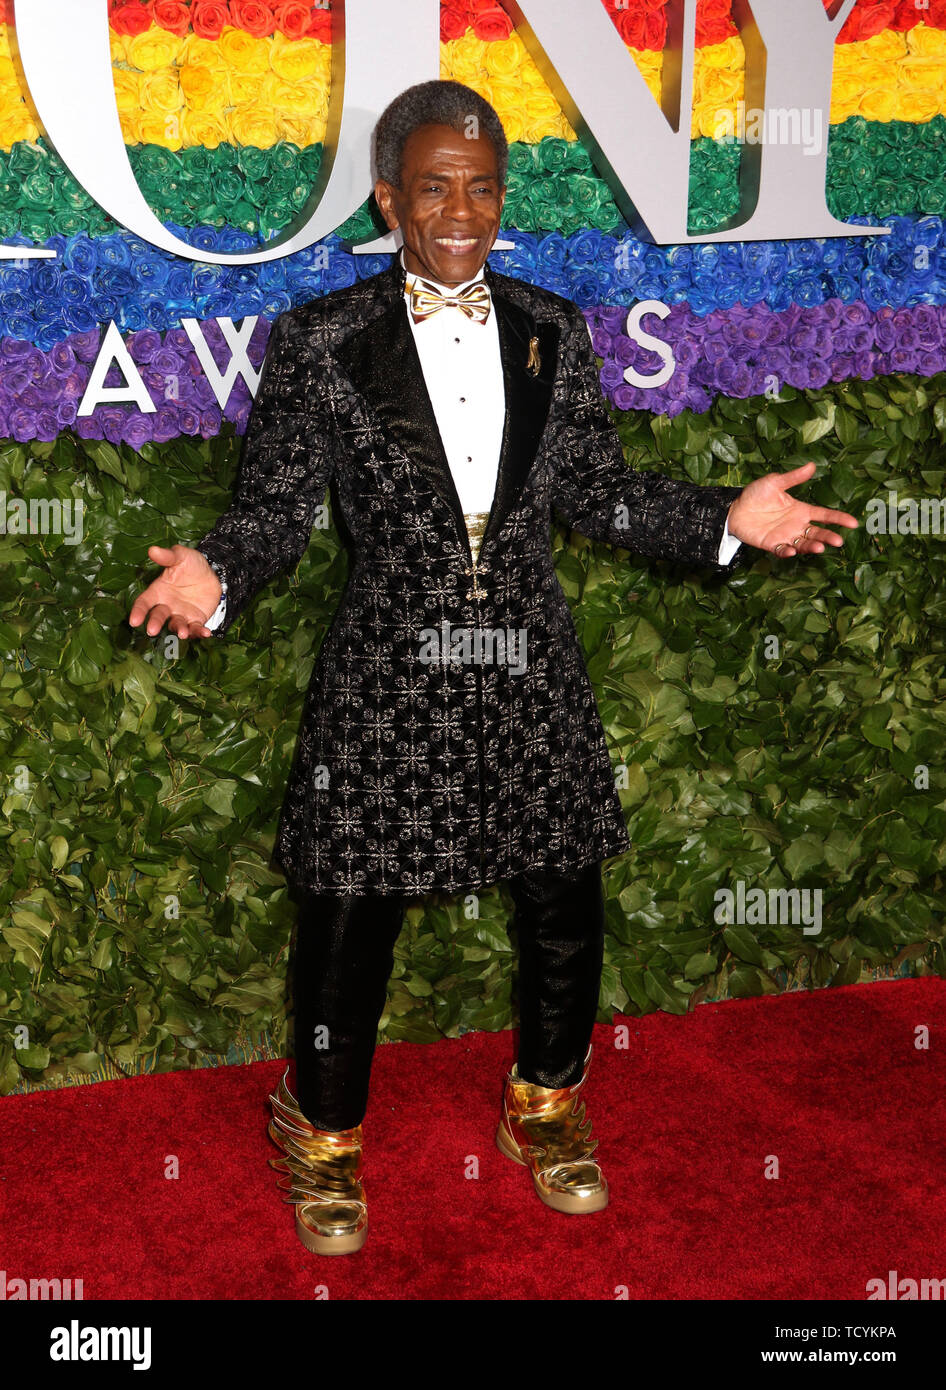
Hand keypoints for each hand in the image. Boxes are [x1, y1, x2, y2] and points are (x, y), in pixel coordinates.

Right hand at [129, 544, 221, 638]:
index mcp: (158, 591)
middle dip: (155, 623)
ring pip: (176, 625)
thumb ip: (167, 556)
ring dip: (179, 630)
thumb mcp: (180, 556)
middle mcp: (167, 606)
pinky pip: (196, 629)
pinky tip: (206, 633)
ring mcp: (180, 615)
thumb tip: (153, 550)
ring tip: (182, 633)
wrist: (211, 574)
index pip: (144, 602)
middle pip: (158, 616)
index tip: (134, 621)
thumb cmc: (190, 564)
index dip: (138, 612)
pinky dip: (199, 633)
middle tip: (152, 630)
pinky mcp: (195, 620)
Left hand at [726, 461, 858, 556]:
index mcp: (801, 510)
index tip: (854, 523)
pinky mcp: (772, 544)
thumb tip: (812, 465)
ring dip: (811, 547)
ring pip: (803, 544)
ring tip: (819, 548)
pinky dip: (787, 551)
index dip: (839, 519)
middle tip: (838, 541)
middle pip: (818, 533)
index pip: (825, 515)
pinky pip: (782, 550)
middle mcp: (797, 525)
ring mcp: (785, 535)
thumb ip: (793, 478)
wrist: (735, 508)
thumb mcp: (775, 482)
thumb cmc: (755, 495)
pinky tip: (791, 550)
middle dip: (828, 537)